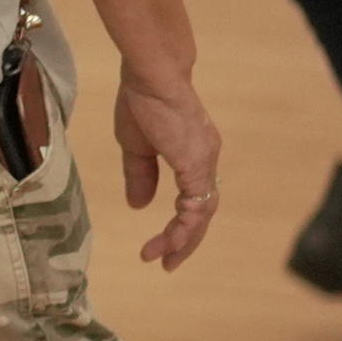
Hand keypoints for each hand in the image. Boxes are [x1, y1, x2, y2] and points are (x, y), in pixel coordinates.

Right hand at [115, 63, 222, 268]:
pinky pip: (195, 205)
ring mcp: (204, 163)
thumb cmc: (142, 102)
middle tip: (166, 264)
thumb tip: (139, 206)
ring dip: (183, 239)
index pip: (193, 200)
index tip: (160, 247)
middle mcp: (206, 162)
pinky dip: (184, 226)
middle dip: (185, 241)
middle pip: (202, 213)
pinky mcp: (197, 164)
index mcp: (194, 157)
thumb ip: (140, 176)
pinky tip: (170, 240)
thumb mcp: (135, 147)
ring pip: (201, 214)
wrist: (152, 76)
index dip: (179, 225)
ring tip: (162, 258)